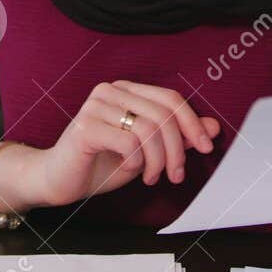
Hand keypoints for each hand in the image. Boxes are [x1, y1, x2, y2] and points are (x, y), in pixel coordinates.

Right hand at [23, 81, 220, 207]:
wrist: (59, 181)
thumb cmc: (101, 164)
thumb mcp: (147, 152)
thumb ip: (176, 137)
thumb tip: (213, 127)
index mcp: (126, 90)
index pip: (170, 98)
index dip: (192, 122)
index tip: (205, 147)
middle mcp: (110, 91)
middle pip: (163, 114)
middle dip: (176, 150)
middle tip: (175, 175)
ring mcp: (96, 106)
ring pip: (148, 129)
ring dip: (157, 161)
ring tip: (151, 177)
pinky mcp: (85, 127)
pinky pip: (128, 141)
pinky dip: (135, 162)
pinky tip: (126, 169)